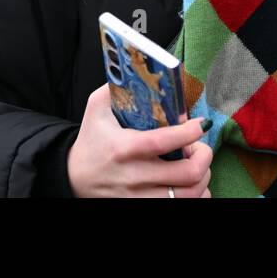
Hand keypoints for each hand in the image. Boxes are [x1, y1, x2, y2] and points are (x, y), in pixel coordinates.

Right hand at [67, 83, 212, 197]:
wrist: (72, 177)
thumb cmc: (92, 139)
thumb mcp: (97, 108)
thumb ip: (119, 86)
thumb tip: (144, 69)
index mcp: (123, 148)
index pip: (165, 142)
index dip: (191, 131)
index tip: (201, 123)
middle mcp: (133, 176)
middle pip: (188, 173)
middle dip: (204, 155)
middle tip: (199, 146)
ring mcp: (138, 197)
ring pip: (190, 195)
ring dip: (203, 177)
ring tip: (196, 163)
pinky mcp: (140, 208)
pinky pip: (182, 208)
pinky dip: (197, 195)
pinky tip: (191, 183)